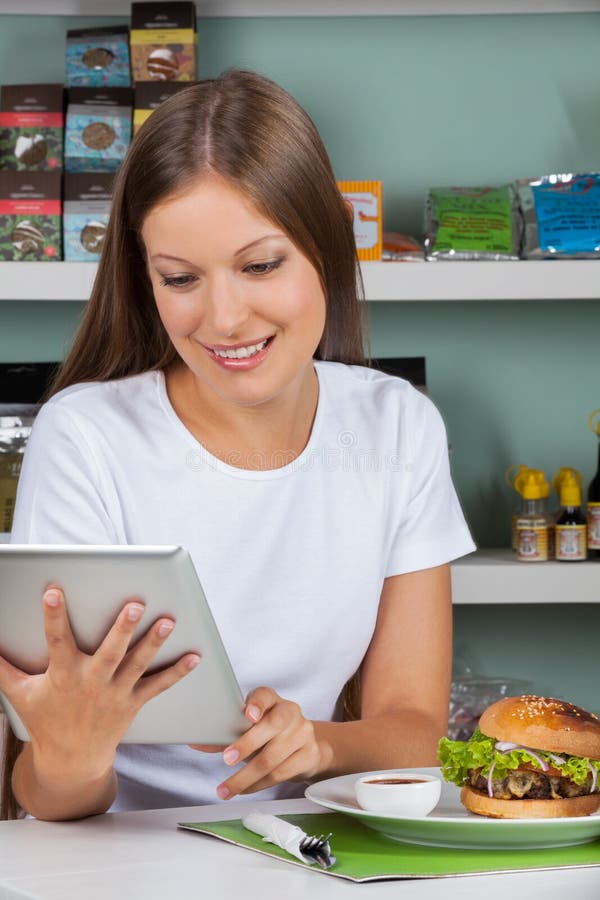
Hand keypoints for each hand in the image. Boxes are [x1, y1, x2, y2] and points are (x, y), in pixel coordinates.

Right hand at [0, 586, 200, 794]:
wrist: (70, 761)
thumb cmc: (45, 720)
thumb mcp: (20, 694)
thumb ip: (3, 668)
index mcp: (62, 675)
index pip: (56, 640)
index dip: (53, 616)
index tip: (53, 592)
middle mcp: (91, 682)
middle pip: (109, 651)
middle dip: (122, 628)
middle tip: (136, 603)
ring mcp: (114, 693)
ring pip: (137, 664)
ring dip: (154, 642)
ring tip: (169, 620)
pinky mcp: (132, 703)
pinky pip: (157, 686)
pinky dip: (177, 672)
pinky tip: (195, 656)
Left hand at [200, 686, 323, 799]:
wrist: (306, 747)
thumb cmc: (269, 735)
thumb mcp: (250, 730)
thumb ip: (224, 735)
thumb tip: (194, 742)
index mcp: (273, 700)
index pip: (265, 695)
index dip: (257, 704)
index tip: (249, 715)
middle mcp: (291, 712)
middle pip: (272, 726)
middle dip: (247, 744)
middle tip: (227, 759)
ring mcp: (303, 733)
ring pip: (273, 757)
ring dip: (246, 776)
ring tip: (226, 789)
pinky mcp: (309, 754)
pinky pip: (281, 773)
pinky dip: (258, 784)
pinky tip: (245, 789)